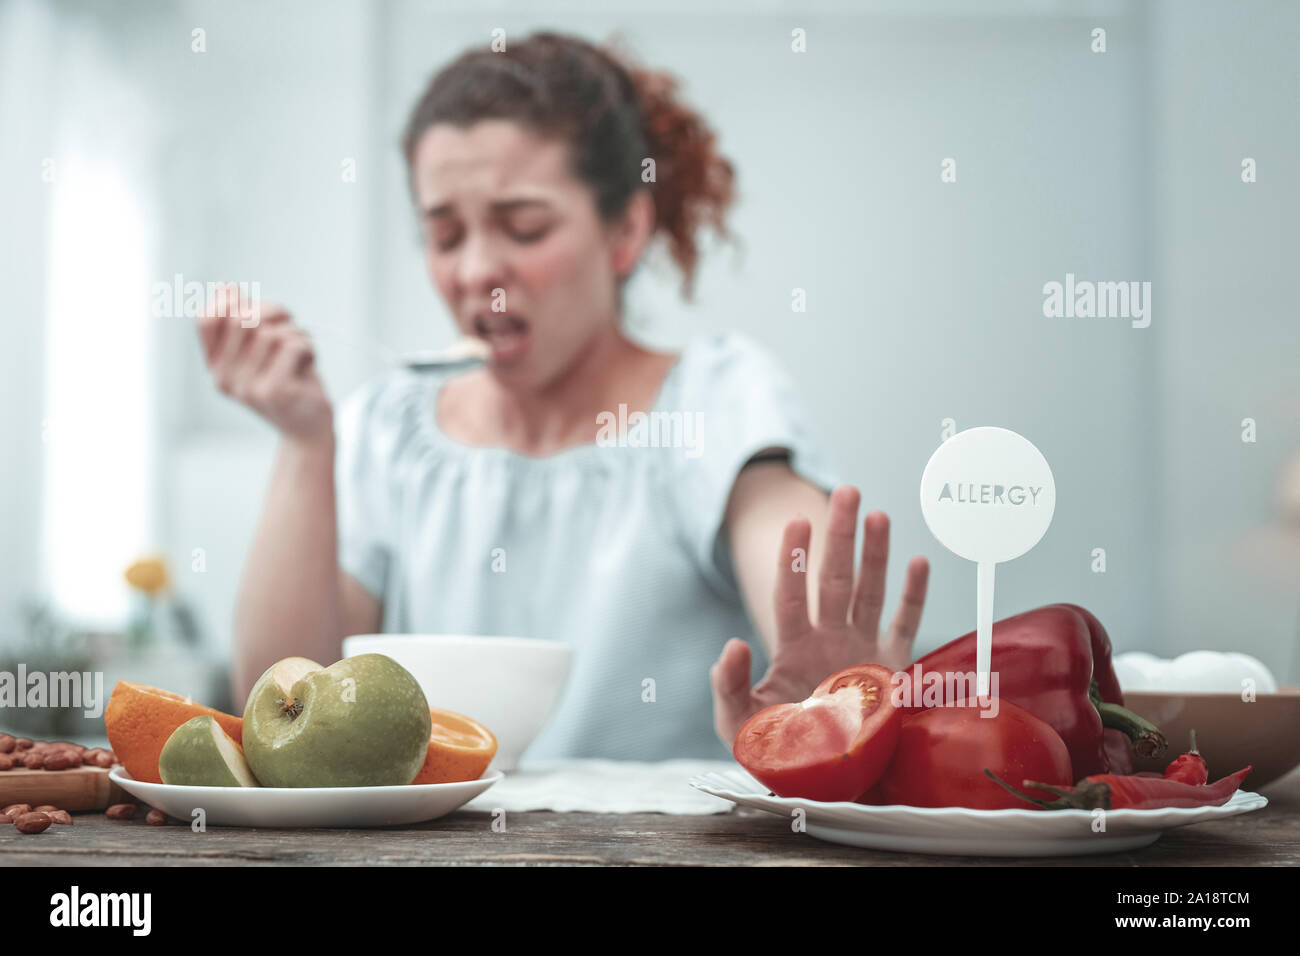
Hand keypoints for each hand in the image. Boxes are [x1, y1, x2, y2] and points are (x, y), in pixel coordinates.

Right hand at [196, 282, 332, 442]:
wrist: (308, 429)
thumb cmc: (288, 381)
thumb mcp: (262, 350)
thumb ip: (243, 321)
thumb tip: (226, 287)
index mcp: (216, 366)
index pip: (206, 321)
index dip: (228, 300)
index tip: (250, 300)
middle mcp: (225, 379)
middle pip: (242, 319)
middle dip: (273, 311)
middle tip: (290, 322)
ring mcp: (248, 388)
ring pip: (272, 333)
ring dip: (296, 334)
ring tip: (301, 352)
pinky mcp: (276, 392)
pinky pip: (292, 346)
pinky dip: (308, 347)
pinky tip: (309, 364)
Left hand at [710, 486, 929, 747]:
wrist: (825, 786)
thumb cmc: (780, 754)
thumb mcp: (740, 724)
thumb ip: (728, 686)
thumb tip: (731, 645)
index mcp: (794, 648)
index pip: (793, 593)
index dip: (795, 558)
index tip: (797, 522)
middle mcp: (830, 641)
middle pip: (835, 578)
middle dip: (840, 536)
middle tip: (847, 493)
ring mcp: (862, 651)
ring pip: (870, 591)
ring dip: (875, 554)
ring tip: (877, 514)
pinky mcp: (893, 672)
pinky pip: (905, 626)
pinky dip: (914, 596)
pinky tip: (918, 561)